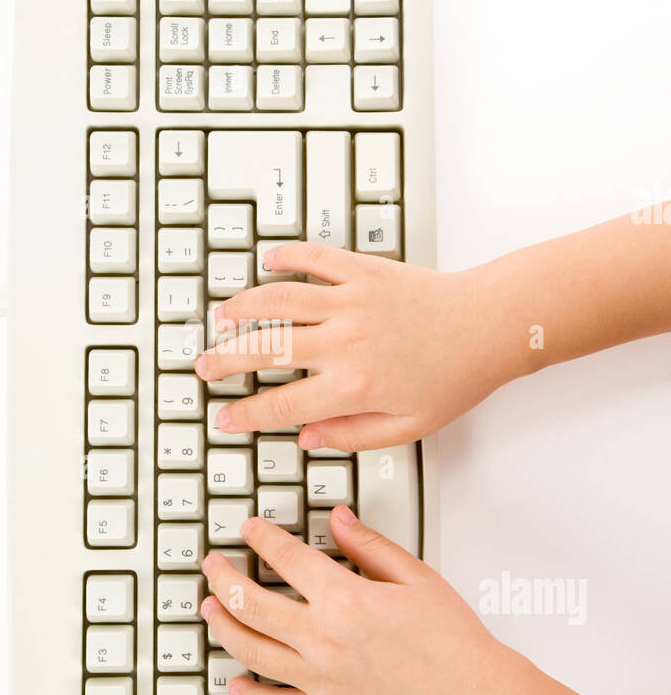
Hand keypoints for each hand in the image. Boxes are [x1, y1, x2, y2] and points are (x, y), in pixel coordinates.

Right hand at [195, 242, 512, 449]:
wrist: (489, 325)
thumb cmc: (455, 376)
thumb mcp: (407, 426)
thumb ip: (352, 434)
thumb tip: (308, 437)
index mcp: (353, 386)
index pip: (282, 405)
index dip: (246, 414)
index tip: (225, 417)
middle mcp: (344, 342)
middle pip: (266, 350)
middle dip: (226, 359)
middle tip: (204, 365)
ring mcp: (351, 301)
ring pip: (279, 301)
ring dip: (243, 307)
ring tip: (222, 317)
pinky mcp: (363, 271)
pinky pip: (314, 259)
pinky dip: (287, 256)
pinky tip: (267, 261)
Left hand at [200, 508, 515, 694]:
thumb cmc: (453, 641)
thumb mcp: (415, 577)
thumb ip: (369, 545)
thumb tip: (337, 519)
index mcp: (345, 599)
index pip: (284, 558)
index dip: (260, 538)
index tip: (249, 529)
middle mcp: (323, 639)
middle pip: (250, 603)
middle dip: (222, 578)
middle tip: (211, 565)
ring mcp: (320, 680)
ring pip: (251, 650)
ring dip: (222, 626)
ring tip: (209, 610)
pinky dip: (248, 694)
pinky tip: (236, 682)